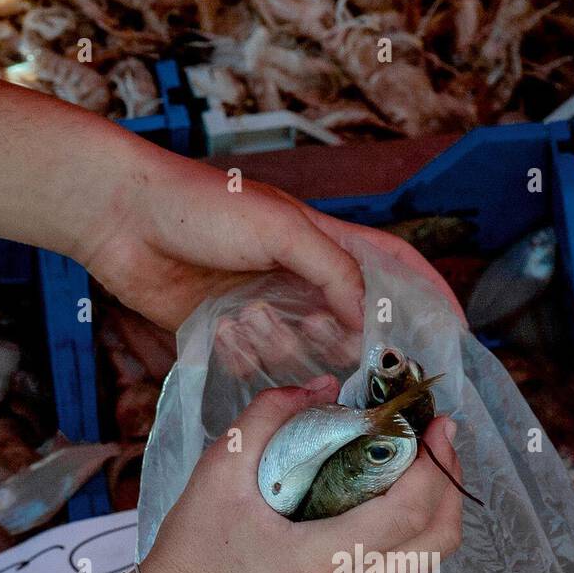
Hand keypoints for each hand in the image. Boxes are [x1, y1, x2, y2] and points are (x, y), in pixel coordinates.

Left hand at [78, 137, 463, 332]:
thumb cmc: (200, 207)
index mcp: (322, 244)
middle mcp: (300, 278)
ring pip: (303, 352)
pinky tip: (228, 340)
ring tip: (258, 329)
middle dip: (345, 346)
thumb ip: (332, 271)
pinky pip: (256, 365)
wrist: (119, 217)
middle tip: (338, 357)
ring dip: (285, 350)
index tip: (454, 337)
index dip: (427, 300)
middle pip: (350, 326)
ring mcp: (265, 306)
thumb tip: (368, 322)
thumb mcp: (280, 229)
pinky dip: (247, 360)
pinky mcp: (228, 330)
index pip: (392, 270)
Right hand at [137, 380, 463, 572]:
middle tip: (437, 447)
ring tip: (412, 476)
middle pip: (438, 543)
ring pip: (422, 569)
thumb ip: (270, 416)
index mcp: (323, 563)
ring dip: (428, 519)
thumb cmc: (190, 557)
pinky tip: (375, 520)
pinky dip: (399, 549)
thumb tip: (322, 388)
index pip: (412, 510)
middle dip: (449, 487)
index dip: (436, 463)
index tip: (438, 425)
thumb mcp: (218, 472)